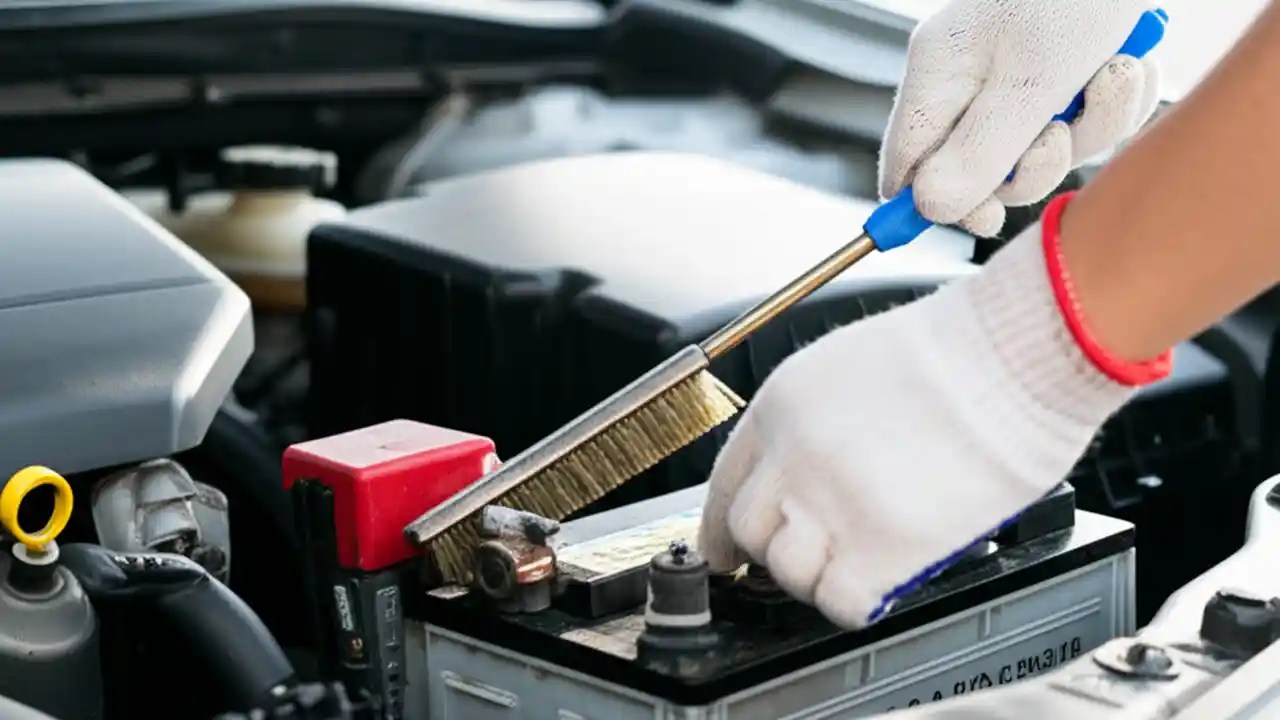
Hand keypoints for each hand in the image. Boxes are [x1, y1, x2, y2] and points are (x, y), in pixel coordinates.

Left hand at [697, 214, 1137, 628]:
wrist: (1017, 352)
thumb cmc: (960, 346)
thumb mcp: (849, 362)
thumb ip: (812, 422)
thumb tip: (802, 475)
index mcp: (781, 406)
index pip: (725, 483)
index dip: (722, 527)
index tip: (728, 550)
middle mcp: (793, 455)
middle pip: (749, 531)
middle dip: (773, 552)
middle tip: (808, 558)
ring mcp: (832, 502)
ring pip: (787, 571)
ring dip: (816, 576)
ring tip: (854, 561)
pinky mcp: (881, 545)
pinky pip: (840, 603)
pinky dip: (857, 602)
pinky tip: (879, 581)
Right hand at [880, 0, 1161, 236]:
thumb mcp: (1031, 83)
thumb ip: (979, 154)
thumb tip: (931, 209)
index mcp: (940, 73)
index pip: (906, 166)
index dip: (938, 203)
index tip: (987, 218)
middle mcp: (972, 77)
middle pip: (982, 170)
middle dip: (1036, 164)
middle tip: (1061, 133)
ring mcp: (1019, 75)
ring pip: (1044, 147)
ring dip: (1091, 126)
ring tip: (1114, 75)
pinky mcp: (1065, 70)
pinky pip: (1083, 120)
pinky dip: (1114, 104)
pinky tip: (1129, 64)